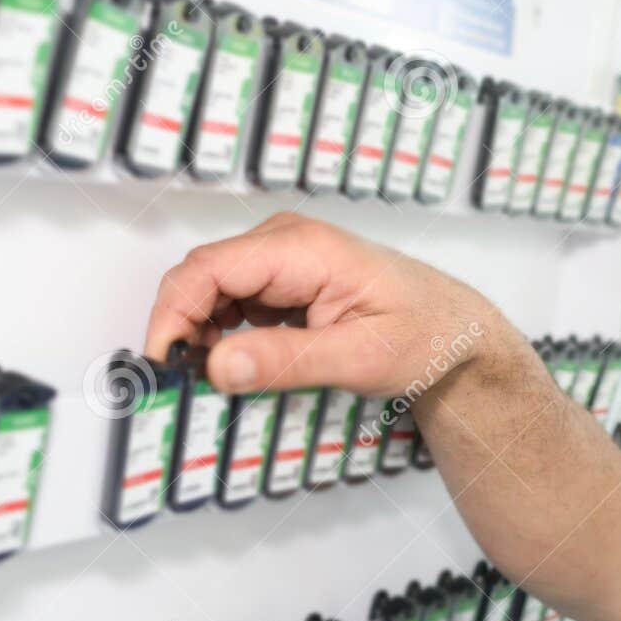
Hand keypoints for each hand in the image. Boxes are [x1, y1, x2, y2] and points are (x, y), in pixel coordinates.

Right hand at [144, 212, 515, 396]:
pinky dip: (224, 330)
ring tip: (212, 376)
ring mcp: (285, 256)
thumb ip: (286, 361)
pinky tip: (238, 362)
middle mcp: (287, 241)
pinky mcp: (287, 276)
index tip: (164, 362)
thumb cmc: (425, 336)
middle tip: (181, 380)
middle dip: (182, 326)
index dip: (172, 315)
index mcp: (304, 249)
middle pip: (203, 275)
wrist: (457, 333)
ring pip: (214, 287)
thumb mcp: (359, 358)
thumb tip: (217, 366)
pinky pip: (236, 297)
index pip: (207, 269)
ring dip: (202, 330)